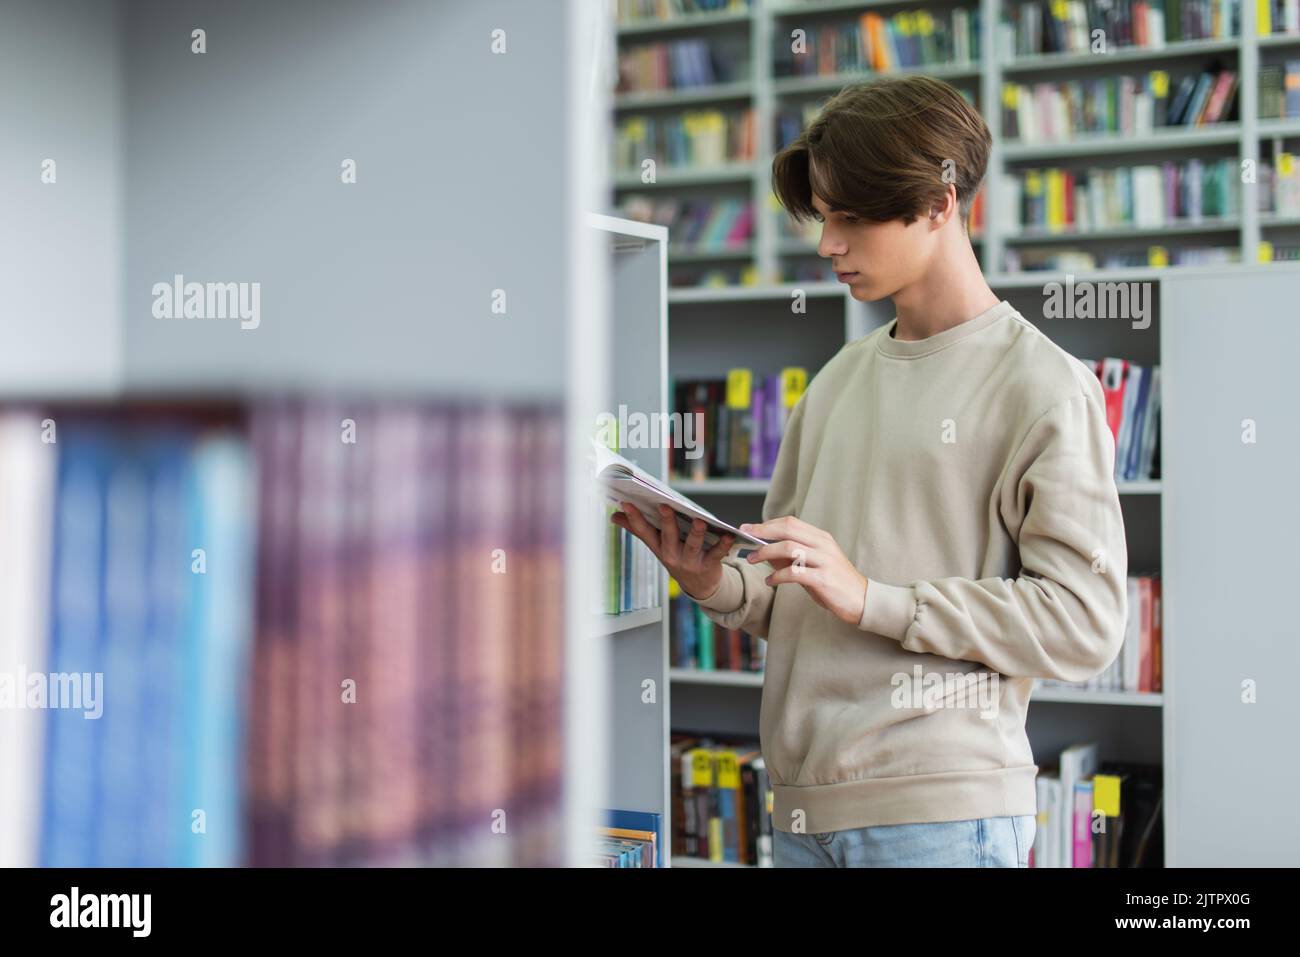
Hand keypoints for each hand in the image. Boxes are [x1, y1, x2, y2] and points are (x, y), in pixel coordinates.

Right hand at [611, 502, 733, 602]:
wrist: (699, 585)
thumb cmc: (676, 557)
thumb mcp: (656, 545)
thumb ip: (637, 529)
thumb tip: (614, 516)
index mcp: (658, 547)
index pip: (644, 531)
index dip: (634, 518)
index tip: (626, 503)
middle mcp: (672, 554)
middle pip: (668, 536)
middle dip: (666, 521)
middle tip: (665, 506)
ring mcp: (690, 561)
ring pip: (693, 545)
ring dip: (696, 533)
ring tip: (699, 521)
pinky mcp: (708, 565)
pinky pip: (716, 554)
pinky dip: (723, 545)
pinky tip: (728, 535)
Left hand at [739, 516, 867, 626]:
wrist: (862, 601)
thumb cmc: (835, 583)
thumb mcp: (813, 566)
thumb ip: (791, 558)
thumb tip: (766, 552)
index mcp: (821, 538)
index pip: (790, 522)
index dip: (767, 524)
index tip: (749, 528)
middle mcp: (823, 545)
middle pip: (787, 529)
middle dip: (762, 531)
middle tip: (745, 536)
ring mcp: (825, 561)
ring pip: (789, 548)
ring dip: (766, 552)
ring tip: (753, 559)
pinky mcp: (824, 579)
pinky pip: (794, 573)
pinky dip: (777, 575)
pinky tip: (769, 580)